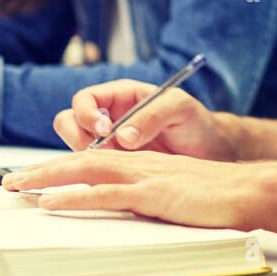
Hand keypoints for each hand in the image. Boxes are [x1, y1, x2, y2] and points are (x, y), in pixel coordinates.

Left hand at [1, 149, 269, 229]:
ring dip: (47, 177)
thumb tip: (128, 208)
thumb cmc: (219, 195)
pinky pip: (105, 192)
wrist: (247, 190)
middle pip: (82, 159)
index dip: (64, 166)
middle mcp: (140, 162)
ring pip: (85, 170)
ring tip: (17, 185)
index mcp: (145, 162)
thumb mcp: (175, 192)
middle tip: (11, 179)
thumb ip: (150, 195)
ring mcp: (145, 176)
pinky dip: (74, 196)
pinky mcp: (152, 193)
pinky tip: (52, 202)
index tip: (37, 178)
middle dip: (43, 169)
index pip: (96, 159)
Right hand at [53, 78, 237, 160]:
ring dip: (84, 157)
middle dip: (77, 137)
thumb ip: (153, 116)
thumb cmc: (195, 122)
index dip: (86, 114)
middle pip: (69, 121)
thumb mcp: (180, 108)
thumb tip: (124, 136)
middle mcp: (108, 117)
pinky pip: (90, 169)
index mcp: (121, 95)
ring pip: (74, 146)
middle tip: (102, 151)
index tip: (105, 130)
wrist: (207, 150)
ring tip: (112, 165)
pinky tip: (112, 180)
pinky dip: (93, 174)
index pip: (85, 99)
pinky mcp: (113, 165)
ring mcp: (108, 143)